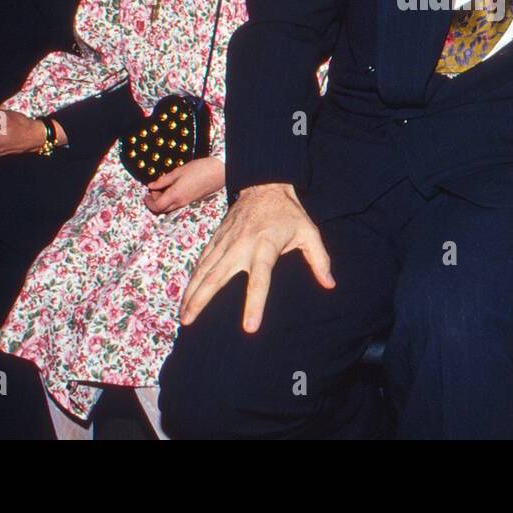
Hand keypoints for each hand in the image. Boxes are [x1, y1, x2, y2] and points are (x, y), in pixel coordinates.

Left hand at [144, 157, 225, 213]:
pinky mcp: (192, 200)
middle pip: (162, 210)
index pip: (157, 207)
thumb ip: (163, 180)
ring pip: (169, 207)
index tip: (146, 194)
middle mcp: (180, 202)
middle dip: (154, 201)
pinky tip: (173, 187)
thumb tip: (151, 185)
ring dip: (163, 200)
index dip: (149, 202)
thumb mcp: (178, 171)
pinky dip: (171, 198)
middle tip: (154, 189)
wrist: (218, 171)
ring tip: (164, 186)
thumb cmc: (199, 169)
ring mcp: (187, 202)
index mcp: (175, 195)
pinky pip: (177, 204)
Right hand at [180, 182, 333, 331]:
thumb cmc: (289, 213)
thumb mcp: (310, 233)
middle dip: (201, 301)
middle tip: (189, 323)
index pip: (259, 280)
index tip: (249, 327)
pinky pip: (201, 261)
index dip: (254, 304)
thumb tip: (330, 285)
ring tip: (183, 316)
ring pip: (203, 270)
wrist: (265, 184)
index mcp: (265, 246)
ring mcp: (225, 241)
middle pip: (216, 277)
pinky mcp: (216, 238)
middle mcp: (241, 245)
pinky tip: (186, 294)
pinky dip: (192, 278)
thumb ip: (320, 260)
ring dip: (191, 293)